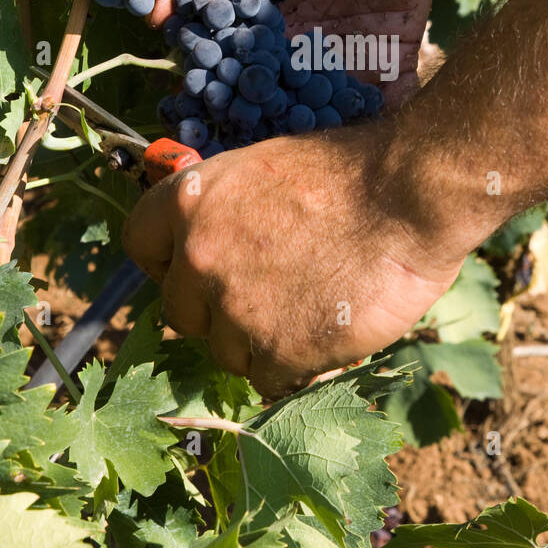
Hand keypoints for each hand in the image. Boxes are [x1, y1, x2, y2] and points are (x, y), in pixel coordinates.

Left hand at [122, 125, 465, 398]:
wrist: (407, 195)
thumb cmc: (350, 173)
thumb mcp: (264, 169)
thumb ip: (226, 212)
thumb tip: (217, 244)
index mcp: (188, 201)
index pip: (141, 245)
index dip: (173, 261)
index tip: (202, 267)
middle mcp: (197, 257)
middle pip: (181, 312)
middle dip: (218, 312)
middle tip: (269, 297)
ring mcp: (234, 309)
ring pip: (225, 352)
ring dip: (260, 343)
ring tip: (309, 313)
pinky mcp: (274, 351)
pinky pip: (267, 379)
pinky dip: (295, 366)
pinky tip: (324, 335)